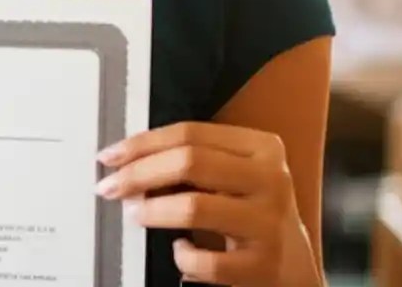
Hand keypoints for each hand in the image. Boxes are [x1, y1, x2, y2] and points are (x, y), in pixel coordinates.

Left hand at [96, 122, 318, 286]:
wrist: (293, 267)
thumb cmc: (248, 212)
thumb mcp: (233, 176)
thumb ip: (193, 161)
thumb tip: (126, 158)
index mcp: (262, 149)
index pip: (190, 134)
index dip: (143, 144)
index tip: (109, 156)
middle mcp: (272, 180)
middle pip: (190, 163)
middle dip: (139, 174)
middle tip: (109, 187)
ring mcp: (269, 224)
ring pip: (194, 207)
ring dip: (153, 211)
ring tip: (136, 215)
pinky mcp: (264, 265)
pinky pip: (207, 260)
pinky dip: (184, 257)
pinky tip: (180, 252)